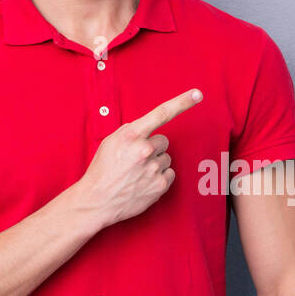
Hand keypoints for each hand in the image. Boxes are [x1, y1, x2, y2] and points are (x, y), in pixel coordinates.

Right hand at [76, 88, 203, 227]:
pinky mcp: (160, 185)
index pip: (161, 113)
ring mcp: (154, 168)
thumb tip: (145, 128)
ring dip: (155, 163)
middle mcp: (145, 150)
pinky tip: (144, 182)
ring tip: (137, 173)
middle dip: (153, 147)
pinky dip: (159, 177)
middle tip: (136, 159)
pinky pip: (169, 173)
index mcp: (131, 135)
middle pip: (163, 141)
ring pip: (166, 158)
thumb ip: (130, 131)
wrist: (97, 201)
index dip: (182, 102)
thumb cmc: (102, 170)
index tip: (197, 94)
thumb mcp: (110, 142)